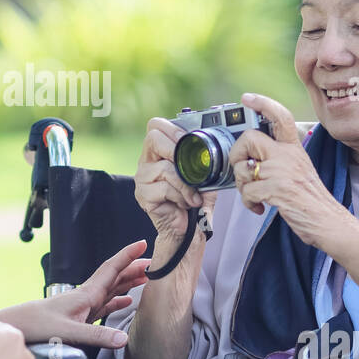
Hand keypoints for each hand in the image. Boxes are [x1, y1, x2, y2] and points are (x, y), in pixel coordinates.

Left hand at [0, 240, 150, 349]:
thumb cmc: (36, 326)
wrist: (16, 328)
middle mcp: (86, 296)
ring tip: (146, 278)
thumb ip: (97, 336)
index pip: (111, 269)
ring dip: (129, 282)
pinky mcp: (79, 317)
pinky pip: (105, 304)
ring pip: (111, 288)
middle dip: (134, 267)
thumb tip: (124, 339)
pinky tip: (126, 302)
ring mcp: (83, 306)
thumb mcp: (68, 332)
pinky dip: (118, 300)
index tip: (143, 242)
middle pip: (115, 276)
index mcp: (85, 294)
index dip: (128, 255)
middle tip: (155, 262)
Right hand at [134, 118, 217, 240]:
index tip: (188, 140)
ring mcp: (142, 178)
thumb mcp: (203, 175)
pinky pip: (165, 187)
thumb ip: (202, 159)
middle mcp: (146, 162)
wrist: (188, 231)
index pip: (155, 126)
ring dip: (185, 183)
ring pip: (165, 167)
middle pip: (153, 138)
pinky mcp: (143, 195)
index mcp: (158, 152)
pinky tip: (185, 203)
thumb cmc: (194, 202)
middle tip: (191, 166)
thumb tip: (216, 144)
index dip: (172, 128)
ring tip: (192, 196)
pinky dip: (181, 196)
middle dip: (177, 150)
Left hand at [230, 92, 350, 250]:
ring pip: (243, 168)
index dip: (262, 104)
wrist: (329, 222)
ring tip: (254, 195)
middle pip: (249, 138)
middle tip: (243, 170)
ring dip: (242, 186)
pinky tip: (259, 207)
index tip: (247, 98)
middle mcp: (288, 155)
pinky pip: (247, 191)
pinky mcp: (278, 189)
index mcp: (294, 148)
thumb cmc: (310, 199)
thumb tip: (251, 158)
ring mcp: (283, 171)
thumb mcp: (297, 169)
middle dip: (236, 155)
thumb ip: (278, 159)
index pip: (280, 116)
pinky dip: (249, 203)